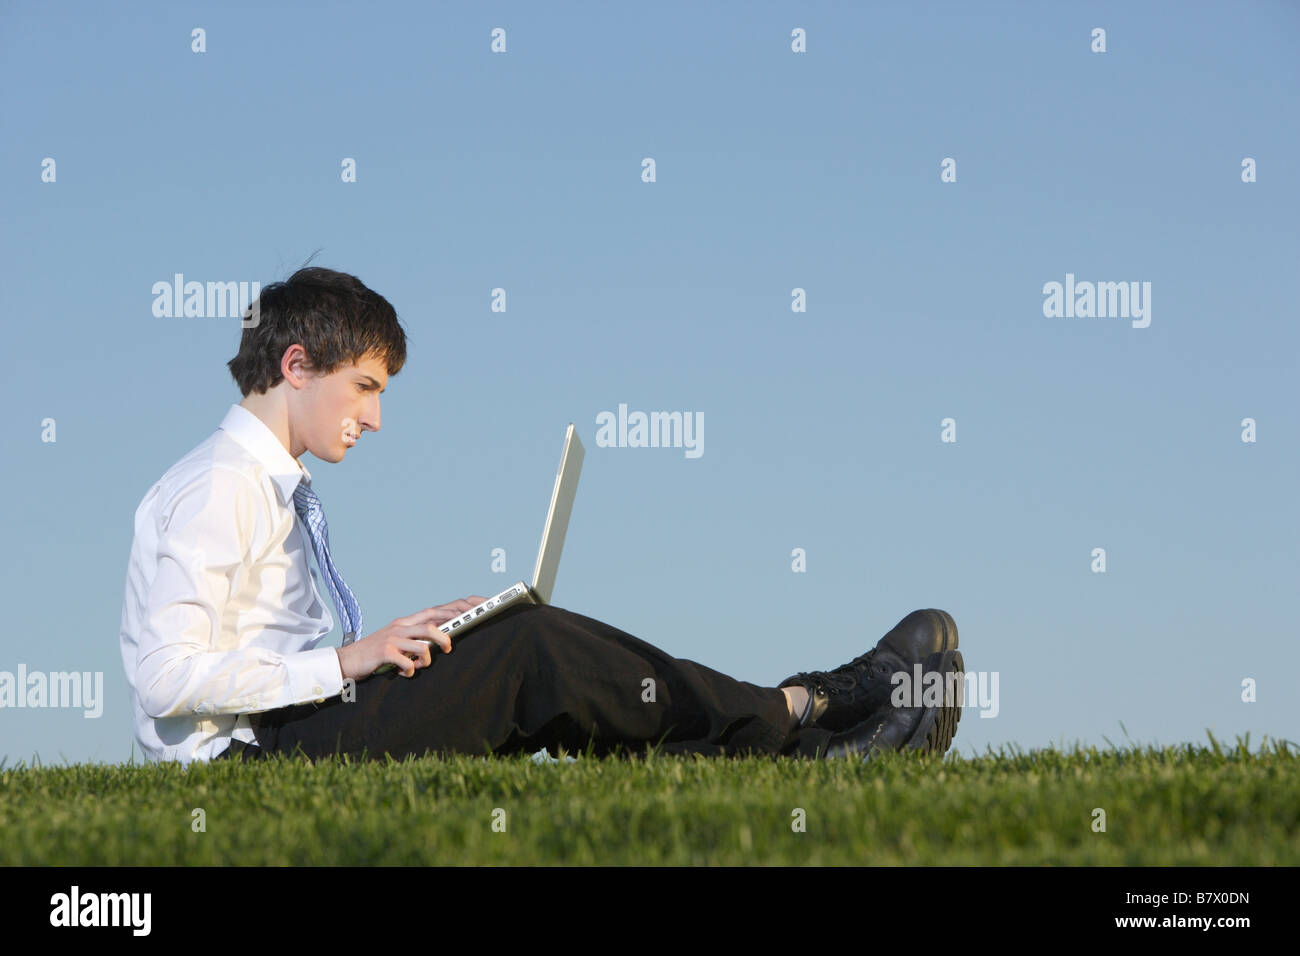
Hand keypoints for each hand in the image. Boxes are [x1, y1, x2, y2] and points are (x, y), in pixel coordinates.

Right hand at [336, 598, 489, 678]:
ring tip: (431, 659)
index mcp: (407, 622)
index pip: (436, 610)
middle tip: (454, 642)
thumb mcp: (399, 641)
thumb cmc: (378, 653)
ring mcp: (392, 637)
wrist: (348, 660)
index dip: (456, 608)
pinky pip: (406, 660)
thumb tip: (443, 638)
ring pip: (422, 639)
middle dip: (449, 629)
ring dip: (430, 652)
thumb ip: (418, 638)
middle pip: (432, 620)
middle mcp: (401, 626)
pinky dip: (411, 669)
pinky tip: (407, 672)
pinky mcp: (384, 652)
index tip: (476, 608)